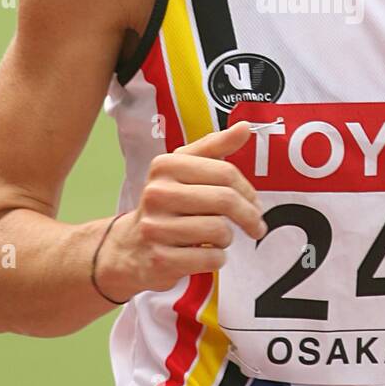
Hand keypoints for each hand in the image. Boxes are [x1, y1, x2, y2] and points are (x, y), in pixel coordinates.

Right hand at [98, 121, 266, 298]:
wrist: (129, 247)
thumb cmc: (167, 205)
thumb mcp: (184, 169)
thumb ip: (215, 147)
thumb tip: (245, 127)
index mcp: (165, 166)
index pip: (225, 172)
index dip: (248, 190)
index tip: (255, 203)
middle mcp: (157, 193)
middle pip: (225, 201)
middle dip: (249, 216)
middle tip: (255, 226)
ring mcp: (156, 227)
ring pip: (220, 231)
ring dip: (227, 238)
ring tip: (217, 238)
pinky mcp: (160, 258)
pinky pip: (209, 258)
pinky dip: (216, 258)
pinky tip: (204, 254)